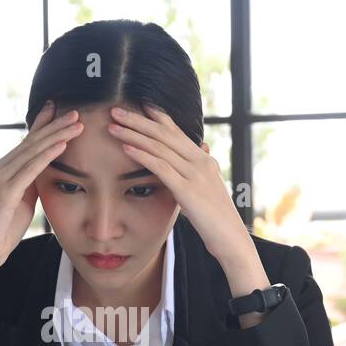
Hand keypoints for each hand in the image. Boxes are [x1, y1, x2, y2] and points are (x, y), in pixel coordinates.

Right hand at [0, 100, 82, 268]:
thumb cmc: (3, 230)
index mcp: (1, 169)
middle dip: (55, 126)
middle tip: (75, 112)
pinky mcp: (4, 191)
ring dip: (57, 136)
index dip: (42, 124)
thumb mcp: (22, 201)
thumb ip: (31, 183)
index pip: (25, 142)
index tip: (58, 109)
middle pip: (31, 142)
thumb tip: (46, 169)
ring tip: (76, 125)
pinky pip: (30, 169)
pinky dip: (47, 156)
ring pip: (32, 151)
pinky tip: (62, 145)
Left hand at [106, 103, 253, 266]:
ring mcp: (195, 175)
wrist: (232, 240)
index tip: (138, 105)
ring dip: (133, 135)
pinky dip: (142, 156)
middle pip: (165, 134)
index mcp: (204, 160)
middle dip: (137, 121)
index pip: (177, 132)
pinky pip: (162, 168)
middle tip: (115, 111)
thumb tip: (203, 148)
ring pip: (160, 148)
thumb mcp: (210, 188)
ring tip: (113, 127)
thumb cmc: (217, 219)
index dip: (157, 117)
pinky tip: (126, 149)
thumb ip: (202, 168)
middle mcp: (201, 162)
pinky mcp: (188, 191)